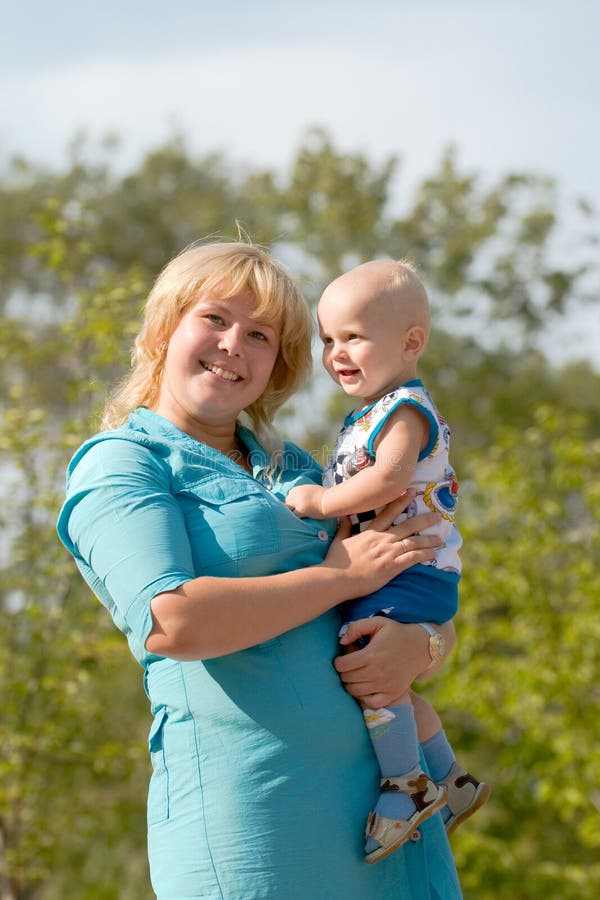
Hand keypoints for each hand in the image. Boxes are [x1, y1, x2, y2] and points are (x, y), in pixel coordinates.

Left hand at [286, 484, 325, 517]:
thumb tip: (304, 499)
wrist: (329, 500)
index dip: (292, 501)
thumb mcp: (313, 490)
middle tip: (296, 512)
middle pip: (287, 501)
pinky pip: (293, 515)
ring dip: (292, 512)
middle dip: (291, 507)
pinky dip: (296, 517)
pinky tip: (300, 519)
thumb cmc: (325, 496)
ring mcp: (298, 502)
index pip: (289, 495)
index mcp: (299, 489)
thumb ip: (306, 493)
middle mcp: (296, 494)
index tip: (296, 506)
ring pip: (288, 508)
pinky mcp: (301, 510)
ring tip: (297, 517)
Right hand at [321, 506, 441, 599]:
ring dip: (428, 540)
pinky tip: (433, 554)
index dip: (401, 501)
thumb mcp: (339, 540)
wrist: (335, 578)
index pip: (388, 513)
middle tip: (437, 516)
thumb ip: (344, 528)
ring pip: (413, 542)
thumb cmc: (335, 561)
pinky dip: (424, 555)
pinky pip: (412, 559)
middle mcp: (381, 540)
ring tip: (440, 538)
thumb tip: (343, 516)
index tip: (412, 493)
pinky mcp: (390, 567)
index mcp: (370, 532)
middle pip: (407, 526)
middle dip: (424, 520)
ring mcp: (387, 553)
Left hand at [334, 617, 455, 707]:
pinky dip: (364, 698)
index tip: (341, 660)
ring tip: (354, 676)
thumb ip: (356, 627)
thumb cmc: (396, 632)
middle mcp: (377, 672)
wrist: (421, 646)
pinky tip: (365, 688)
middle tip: (348, 668)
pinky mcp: (393, 693)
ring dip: (350, 685)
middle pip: (347, 679)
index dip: (338, 663)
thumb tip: (341, 641)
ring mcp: (386, 685)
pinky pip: (371, 703)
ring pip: (356, 692)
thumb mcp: (377, 622)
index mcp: (371, 655)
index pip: (342, 666)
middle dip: (343, 673)